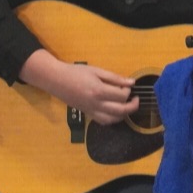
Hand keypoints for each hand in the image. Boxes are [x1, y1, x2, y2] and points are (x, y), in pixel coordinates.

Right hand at [20, 50, 139, 124]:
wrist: (56, 80)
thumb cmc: (76, 72)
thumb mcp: (96, 70)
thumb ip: (115, 77)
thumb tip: (131, 82)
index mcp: (99, 91)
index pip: (121, 95)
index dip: (128, 91)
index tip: (128, 85)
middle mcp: (96, 104)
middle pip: (121, 111)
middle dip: (132, 106)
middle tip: (136, 99)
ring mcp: (92, 111)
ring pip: (113, 120)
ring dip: (124, 114)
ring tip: (127, 105)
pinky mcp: (88, 114)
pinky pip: (104, 122)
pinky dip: (113, 119)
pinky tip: (115, 111)